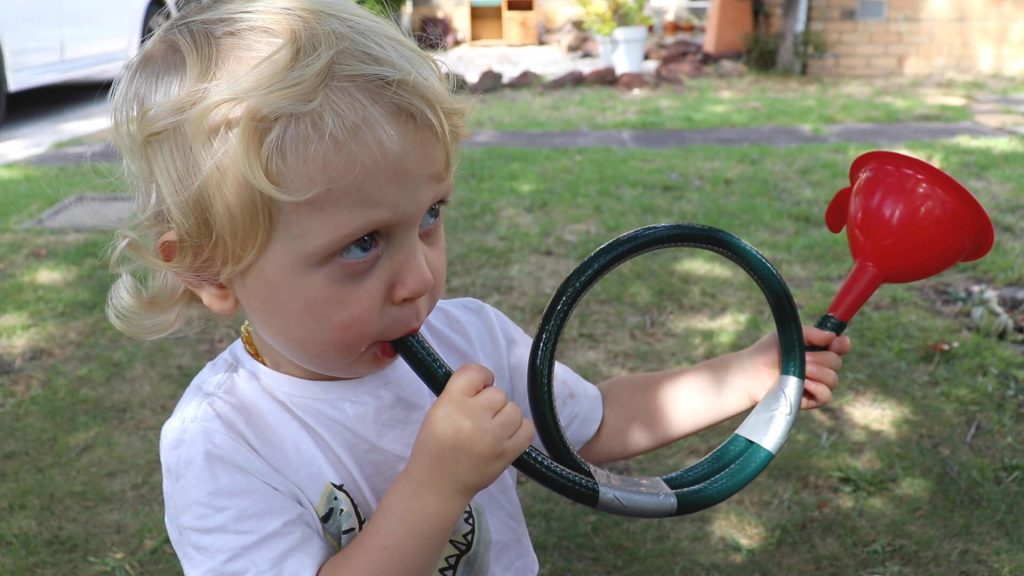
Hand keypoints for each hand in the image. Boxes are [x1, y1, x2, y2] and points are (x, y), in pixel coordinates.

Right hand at [405, 364, 534, 503]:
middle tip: (478, 419)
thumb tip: (487, 382)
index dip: (480, 378)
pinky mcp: (506, 454)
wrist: (437, 485)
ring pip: (514, 409)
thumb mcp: (437, 412)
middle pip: (498, 393)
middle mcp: (472, 417)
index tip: (478, 389)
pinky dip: (519, 430)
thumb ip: (460, 394)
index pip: (474, 372)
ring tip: (491, 429)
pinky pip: (527, 429)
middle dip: (490, 403)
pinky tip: (505, 436)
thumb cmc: (435, 447)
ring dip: (505, 416)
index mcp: (450, 404)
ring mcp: (492, 437)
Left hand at [742, 327, 851, 409]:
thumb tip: (832, 336)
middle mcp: (819, 367)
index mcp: (816, 349)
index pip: (840, 347)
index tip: (835, 343)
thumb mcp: (791, 335)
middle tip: (803, 358)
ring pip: (833, 379)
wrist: (751, 372)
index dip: (842, 344)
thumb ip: (813, 333)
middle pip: (837, 362)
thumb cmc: (767, 352)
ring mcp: (815, 384)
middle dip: (822, 358)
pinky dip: (818, 388)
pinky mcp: (810, 400)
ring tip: (801, 370)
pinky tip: (804, 383)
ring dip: (818, 372)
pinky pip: (826, 395)